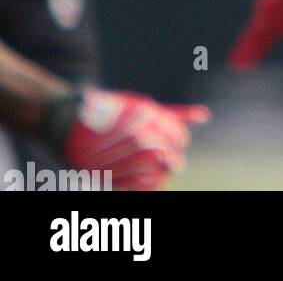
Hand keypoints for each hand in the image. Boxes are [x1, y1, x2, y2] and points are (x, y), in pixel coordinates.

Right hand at [53, 88, 208, 190]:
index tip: (181, 143)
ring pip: (147, 172)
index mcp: (139, 114)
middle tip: (175, 164)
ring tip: (163, 174)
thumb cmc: (110, 111)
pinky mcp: (100, 172)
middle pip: (162, 154)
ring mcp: (114, 153)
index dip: (180, 140)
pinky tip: (148, 185)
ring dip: (159, 176)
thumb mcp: (140, 106)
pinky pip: (127, 187)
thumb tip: (205, 116)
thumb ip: (172, 114)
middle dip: (172, 160)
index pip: (172, 133)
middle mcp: (128, 134)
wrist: (64, 120)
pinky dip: (141, 189)